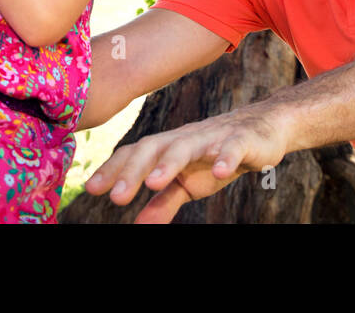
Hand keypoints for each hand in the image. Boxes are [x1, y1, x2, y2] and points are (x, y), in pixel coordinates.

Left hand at [82, 107, 287, 222]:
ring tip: (154, 183)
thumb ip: (163, 203)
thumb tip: (138, 225)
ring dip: (169, 162)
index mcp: (169, 147)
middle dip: (133, 170)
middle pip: (154, 146)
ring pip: (187, 145)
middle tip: (116, 196)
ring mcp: (213, 137)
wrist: (263, 130)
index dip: (113, 169)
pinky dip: (225, 158)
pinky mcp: (243, 141)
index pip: (136, 154)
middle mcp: (186, 138)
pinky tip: (219, 171)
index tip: (91, 189)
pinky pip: (233, 147)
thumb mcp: (189, 184)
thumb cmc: (216, 156)